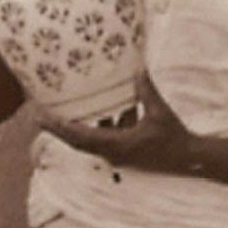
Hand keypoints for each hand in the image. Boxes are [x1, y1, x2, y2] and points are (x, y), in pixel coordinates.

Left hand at [42, 76, 193, 173]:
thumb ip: (146, 90)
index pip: (80, 137)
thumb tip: (136, 68)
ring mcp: (117, 155)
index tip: (41, 117)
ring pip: (88, 141)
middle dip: (58, 128)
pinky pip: (102, 138)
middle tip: (38, 114)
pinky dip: (95, 126)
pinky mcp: (124, 153)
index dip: (59, 127)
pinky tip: (98, 111)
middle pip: (77, 141)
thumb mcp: (159, 111)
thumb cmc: (174, 137)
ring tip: (60, 110)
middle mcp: (112, 154)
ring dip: (74, 127)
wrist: (188, 159)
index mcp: (117, 146)